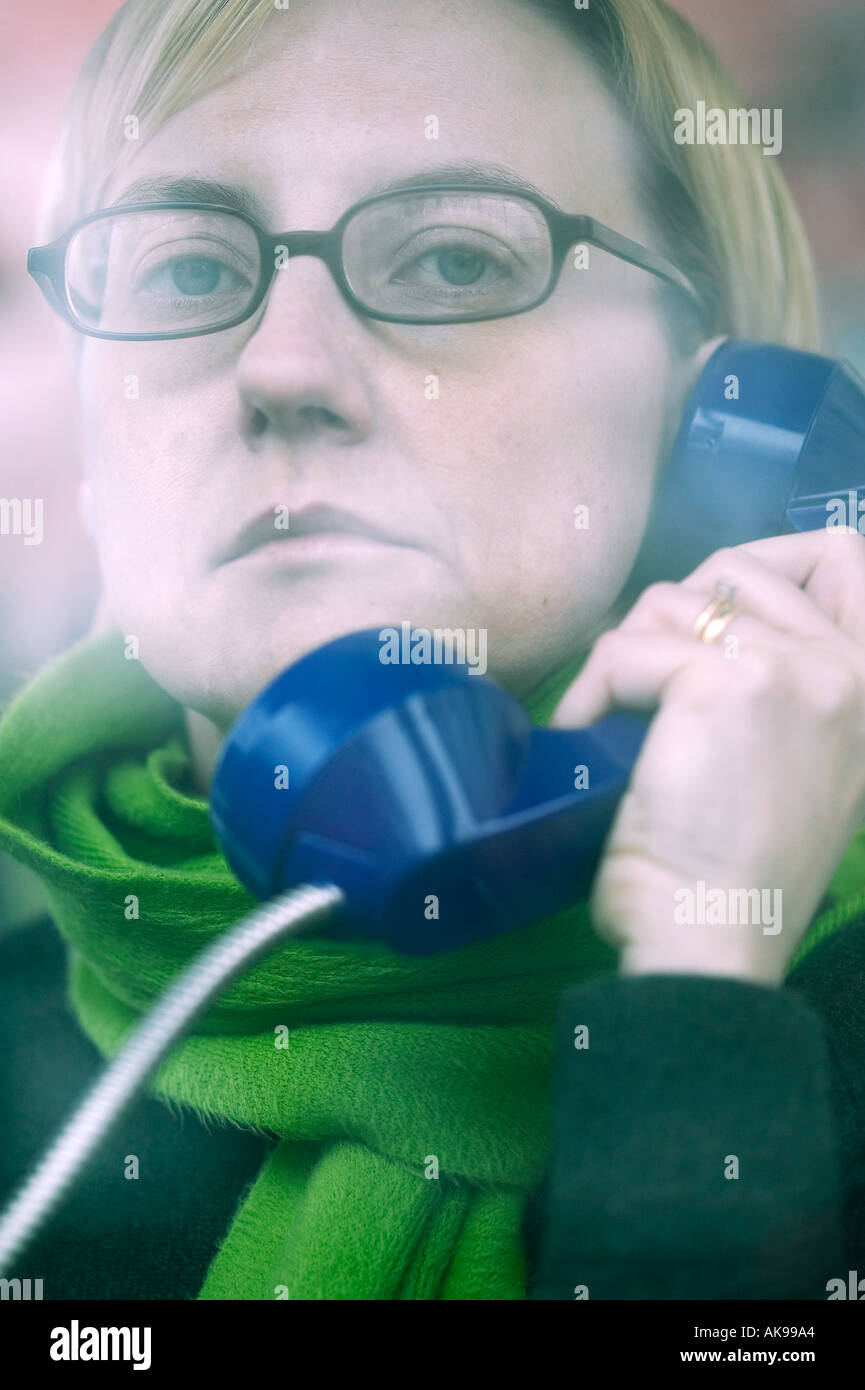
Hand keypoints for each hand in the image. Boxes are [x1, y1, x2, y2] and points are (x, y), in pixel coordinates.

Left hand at [551, 529, 864, 984]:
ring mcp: (793, 670)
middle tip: (638, 682)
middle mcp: (849, 668)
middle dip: (668, 616)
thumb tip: (707, 621)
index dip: (764, 560)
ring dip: (624, 656)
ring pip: (672, 604)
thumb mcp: (797, 771)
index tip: (705, 614)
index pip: (840, 556)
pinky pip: (627, 649)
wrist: (714, 943)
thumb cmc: (739, 875)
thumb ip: (787, 695)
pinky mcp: (725, 685)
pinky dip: (591, 689)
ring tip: (610, 720)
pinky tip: (585, 732)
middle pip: (734, 569)